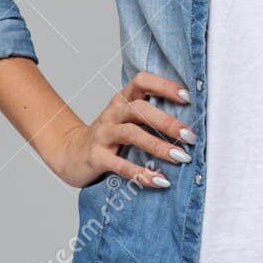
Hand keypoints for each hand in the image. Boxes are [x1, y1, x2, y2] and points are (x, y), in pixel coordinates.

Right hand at [50, 72, 195, 188]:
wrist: (71, 154)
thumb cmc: (110, 136)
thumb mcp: (127, 119)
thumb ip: (151, 114)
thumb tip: (192, 120)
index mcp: (122, 99)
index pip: (142, 81)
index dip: (164, 85)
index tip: (188, 97)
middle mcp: (113, 113)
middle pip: (140, 109)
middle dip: (167, 122)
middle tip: (190, 136)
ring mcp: (103, 134)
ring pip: (132, 134)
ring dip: (158, 146)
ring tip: (181, 157)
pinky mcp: (97, 157)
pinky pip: (120, 165)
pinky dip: (142, 173)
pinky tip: (160, 180)